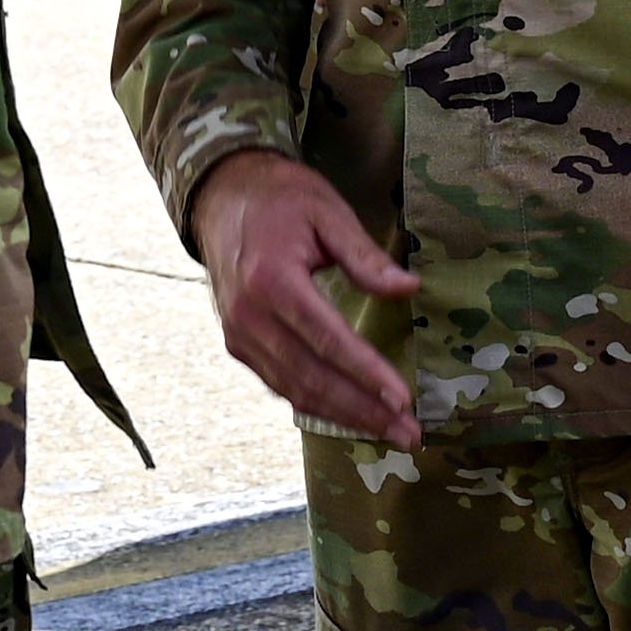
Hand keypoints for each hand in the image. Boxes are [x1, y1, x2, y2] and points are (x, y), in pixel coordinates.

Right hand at [192, 151, 421, 444]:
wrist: (221, 195)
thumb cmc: (280, 199)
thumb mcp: (327, 211)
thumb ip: (366, 256)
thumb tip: (409, 288)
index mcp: (272, 280)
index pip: (328, 340)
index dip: (367, 374)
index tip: (404, 399)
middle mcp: (250, 316)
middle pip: (312, 377)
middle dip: (364, 410)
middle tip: (409, 435)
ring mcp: (239, 335)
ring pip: (295, 390)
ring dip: (344, 416)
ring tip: (389, 431)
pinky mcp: (238, 343)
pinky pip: (279, 384)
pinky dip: (316, 404)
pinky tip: (350, 415)